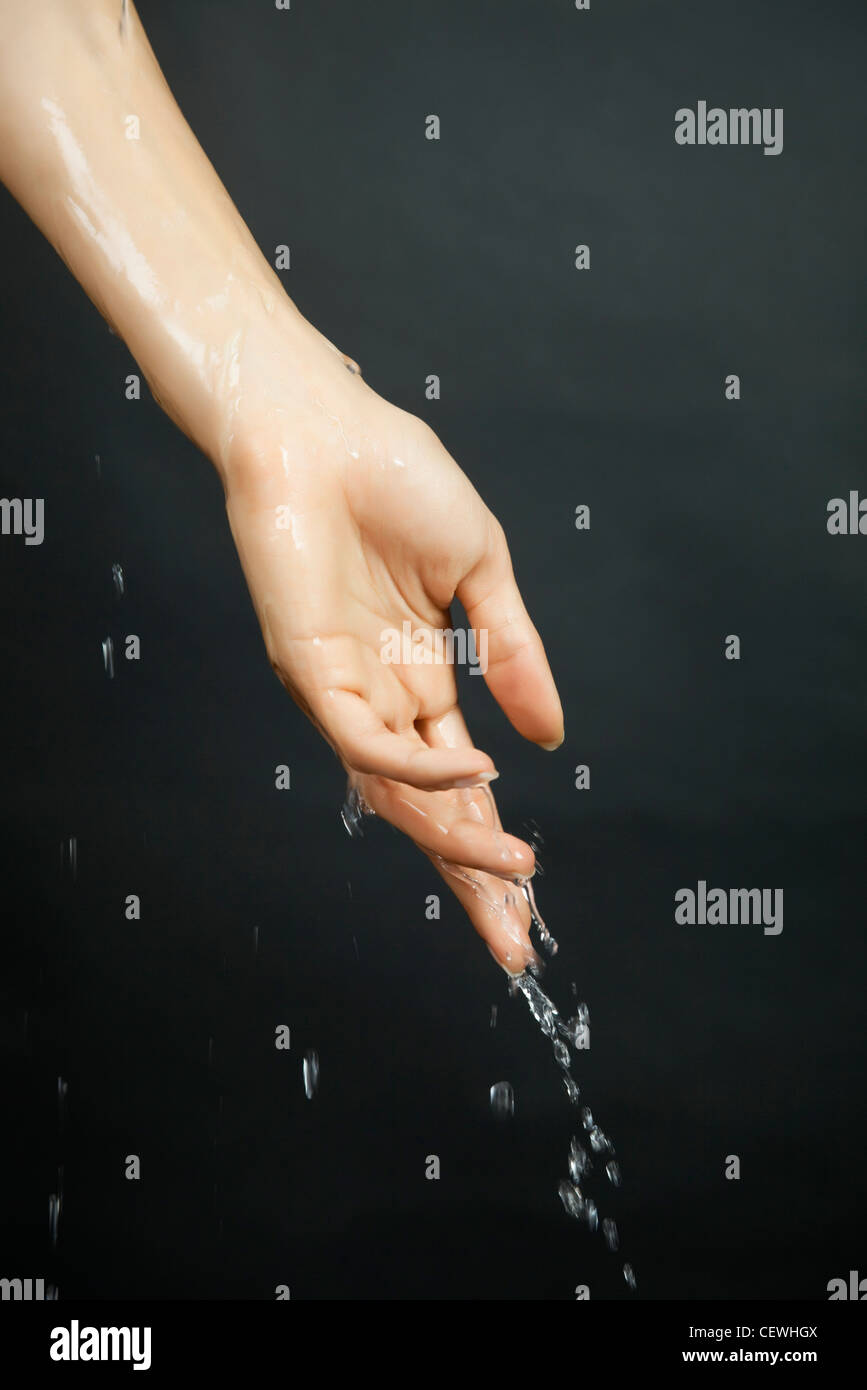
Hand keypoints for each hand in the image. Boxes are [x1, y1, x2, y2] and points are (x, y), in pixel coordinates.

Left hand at [220, 315, 563, 972]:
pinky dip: (421, 763)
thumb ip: (513, 655)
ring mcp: (341, 687)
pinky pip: (368, 737)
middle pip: (426, 810)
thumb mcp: (483, 574)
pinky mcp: (308, 665)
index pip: (458, 781)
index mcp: (417, 678)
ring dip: (455, 837)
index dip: (490, 840)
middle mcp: (377, 697)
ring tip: (515, 877)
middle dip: (471, 877)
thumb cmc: (396, 481)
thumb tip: (551, 737)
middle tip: (515, 942)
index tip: (529, 898)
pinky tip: (476, 771)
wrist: (325, 424)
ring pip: (395, 792)